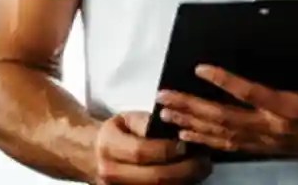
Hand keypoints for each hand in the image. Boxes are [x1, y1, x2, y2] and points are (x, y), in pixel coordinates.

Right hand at [91, 111, 213, 184]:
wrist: (93, 155)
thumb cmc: (117, 134)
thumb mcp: (127, 119)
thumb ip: (147, 122)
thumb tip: (175, 127)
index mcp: (108, 145)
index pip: (141, 151)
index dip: (167, 150)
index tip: (185, 144)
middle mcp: (110, 172)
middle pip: (154, 178)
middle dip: (185, 170)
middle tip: (204, 161)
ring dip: (185, 181)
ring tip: (201, 169)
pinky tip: (188, 178)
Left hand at [154, 47, 297, 171]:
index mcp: (292, 111)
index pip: (253, 95)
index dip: (227, 81)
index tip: (202, 68)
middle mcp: (274, 128)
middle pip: (225, 118)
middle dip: (192, 107)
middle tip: (165, 97)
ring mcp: (267, 140)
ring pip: (223, 134)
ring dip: (193, 123)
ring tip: (167, 114)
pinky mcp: (265, 146)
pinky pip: (230, 145)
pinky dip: (207, 139)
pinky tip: (188, 134)